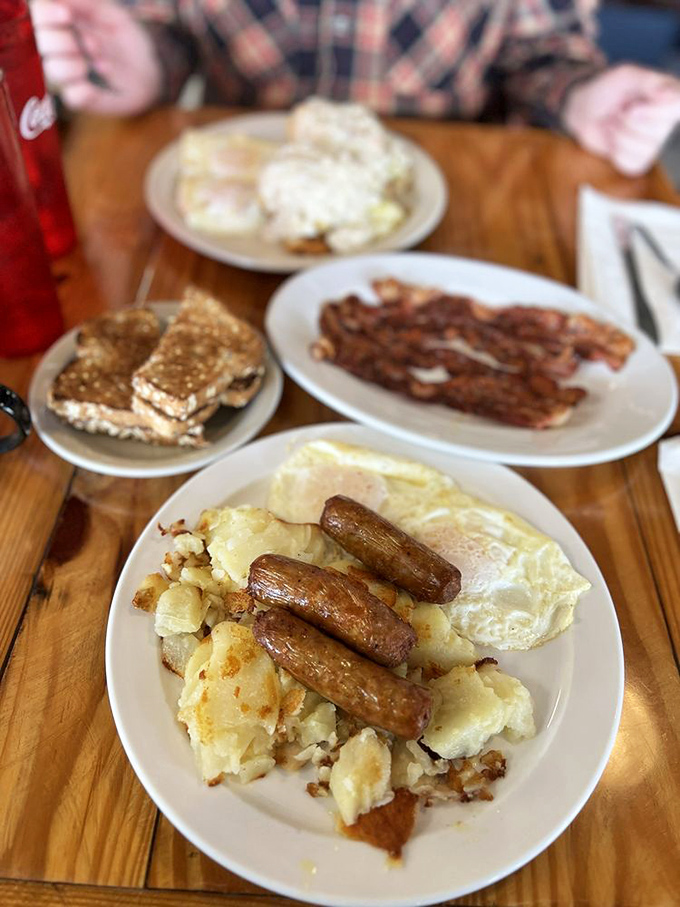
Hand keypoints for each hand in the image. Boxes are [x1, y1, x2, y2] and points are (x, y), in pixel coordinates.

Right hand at [31, 0, 161, 114]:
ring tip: (98, 62)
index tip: (66, 15)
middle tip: (88, 43)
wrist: (152, 70)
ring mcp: (71, 76)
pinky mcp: (83, 98)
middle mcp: (62, 51)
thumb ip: (85, 3)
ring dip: (72, 66)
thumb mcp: (110, 14)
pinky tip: (95, 86)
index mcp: (63, 26)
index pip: (38, 16)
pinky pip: (72, 98)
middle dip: (61, 42)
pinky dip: (84, 92)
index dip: (46, 14)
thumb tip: (59, 0)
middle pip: (41, 44)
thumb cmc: (128, 40)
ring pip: (53, 70)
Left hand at [563, 64, 679, 176]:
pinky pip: (630, 164)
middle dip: (629, 121)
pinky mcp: (636, 161)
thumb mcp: (627, 76)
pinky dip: (615, 153)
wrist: (584, 110)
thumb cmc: (606, 90)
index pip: (676, 109)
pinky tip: (612, 141)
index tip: (634, 105)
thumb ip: (652, 82)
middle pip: (657, 132)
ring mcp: (652, 145)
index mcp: (670, 98)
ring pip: (642, 149)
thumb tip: (677, 96)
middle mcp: (666, 123)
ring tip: (614, 124)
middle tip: (621, 111)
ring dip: (619, 136)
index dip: (654, 111)